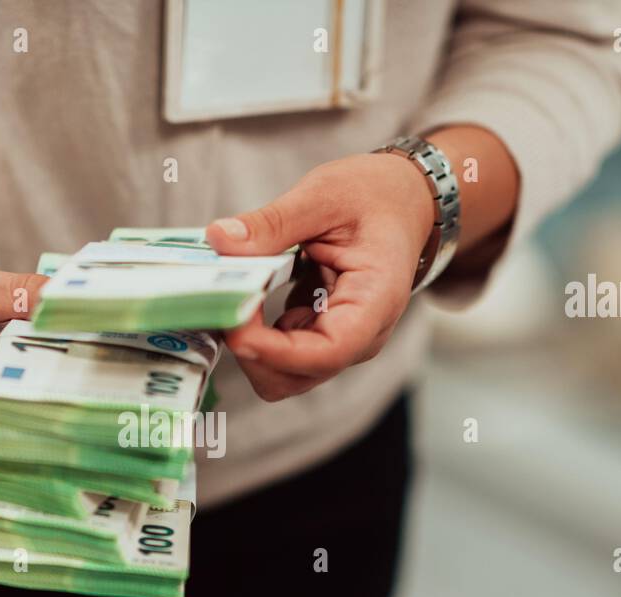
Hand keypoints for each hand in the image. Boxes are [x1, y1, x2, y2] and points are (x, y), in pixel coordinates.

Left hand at [205, 153, 436, 401]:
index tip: (235, 329)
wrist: (400, 200)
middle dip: (252, 350)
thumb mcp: (323, 195)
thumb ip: (272, 222)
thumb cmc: (375, 197)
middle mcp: (360, 334)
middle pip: (296, 376)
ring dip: (249, 343)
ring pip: (282, 373)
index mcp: (375, 301)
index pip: (328, 352)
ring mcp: (338, 339)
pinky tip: (243, 295)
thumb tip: (220, 239)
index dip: (276, 352)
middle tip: (222, 302)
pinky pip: (278, 352)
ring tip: (230, 294)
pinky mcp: (317, 334)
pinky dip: (252, 332)